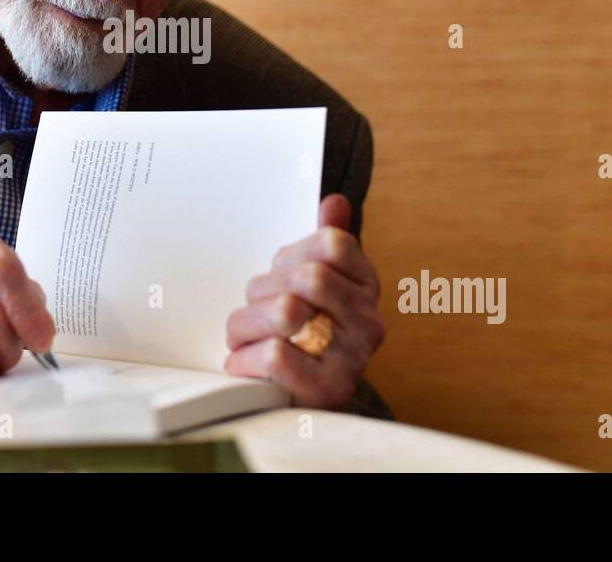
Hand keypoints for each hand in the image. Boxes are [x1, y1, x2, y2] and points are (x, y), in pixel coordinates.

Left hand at [223, 194, 383, 408]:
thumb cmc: (305, 339)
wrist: (306, 410)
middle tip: (253, 310)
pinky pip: (275, 354)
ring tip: (243, 338)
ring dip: (247, 324)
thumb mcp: (318, 287)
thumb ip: (327, 242)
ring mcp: (351, 358)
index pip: (332, 244)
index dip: (291, 255)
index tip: (279, 275)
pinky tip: (244, 364)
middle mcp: (368, 322)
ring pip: (286, 311)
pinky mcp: (324, 391)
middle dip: (264, 290)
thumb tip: (334, 202)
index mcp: (366, 288)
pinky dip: (246, 358)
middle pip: (307, 276)